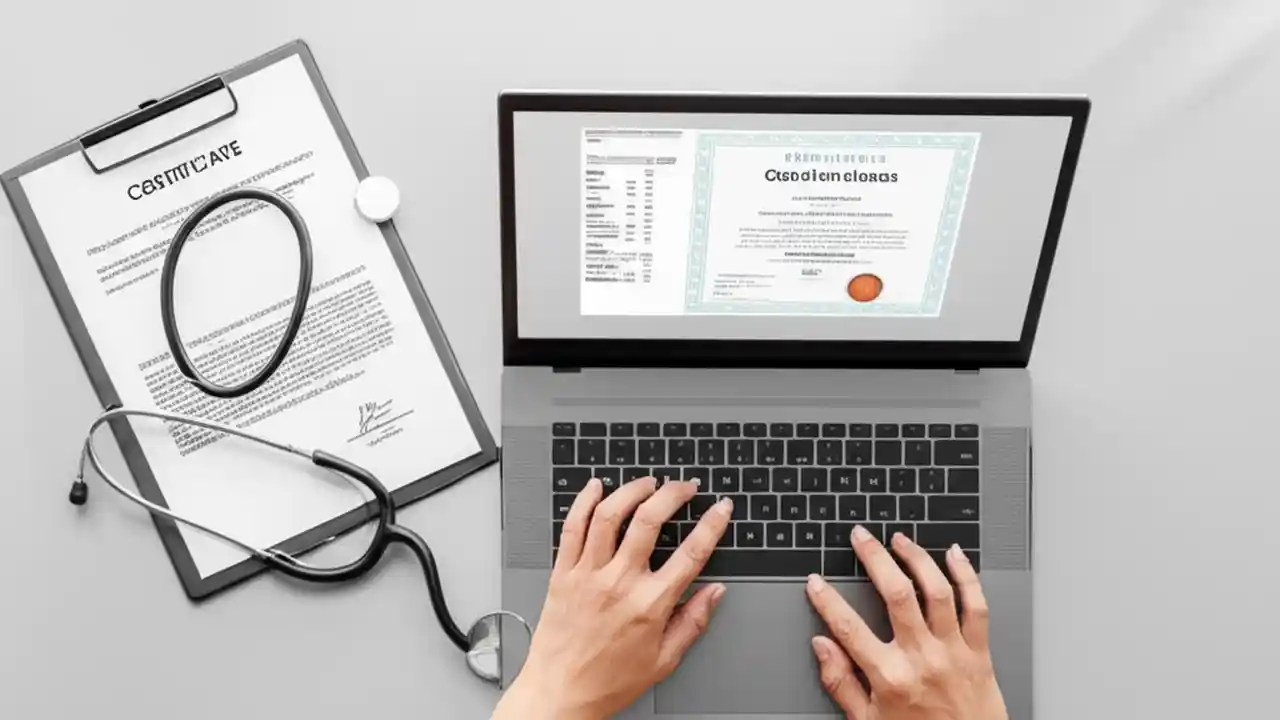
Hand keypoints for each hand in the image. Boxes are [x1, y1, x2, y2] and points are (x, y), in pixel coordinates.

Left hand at [492, 477, 731, 719]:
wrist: (560, 693)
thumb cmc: (608, 681)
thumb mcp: (664, 660)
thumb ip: (693, 622)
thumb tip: (715, 592)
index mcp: (649, 605)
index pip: (691, 553)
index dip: (712, 525)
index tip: (721, 509)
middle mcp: (619, 583)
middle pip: (650, 520)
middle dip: (673, 494)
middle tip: (684, 487)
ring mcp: (588, 575)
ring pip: (611, 515)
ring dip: (632, 490)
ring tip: (648, 482)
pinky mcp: (563, 574)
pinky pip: (573, 527)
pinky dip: (584, 502)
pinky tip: (596, 488)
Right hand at [806, 526, 1006, 719]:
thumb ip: (841, 683)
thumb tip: (822, 647)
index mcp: (890, 677)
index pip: (848, 627)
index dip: (827, 600)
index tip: (815, 582)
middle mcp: (922, 658)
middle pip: (897, 594)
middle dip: (874, 557)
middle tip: (861, 537)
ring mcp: (953, 652)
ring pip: (937, 591)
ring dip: (917, 558)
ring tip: (900, 540)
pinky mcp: (980, 653)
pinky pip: (976, 606)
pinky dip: (967, 576)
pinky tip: (955, 555)